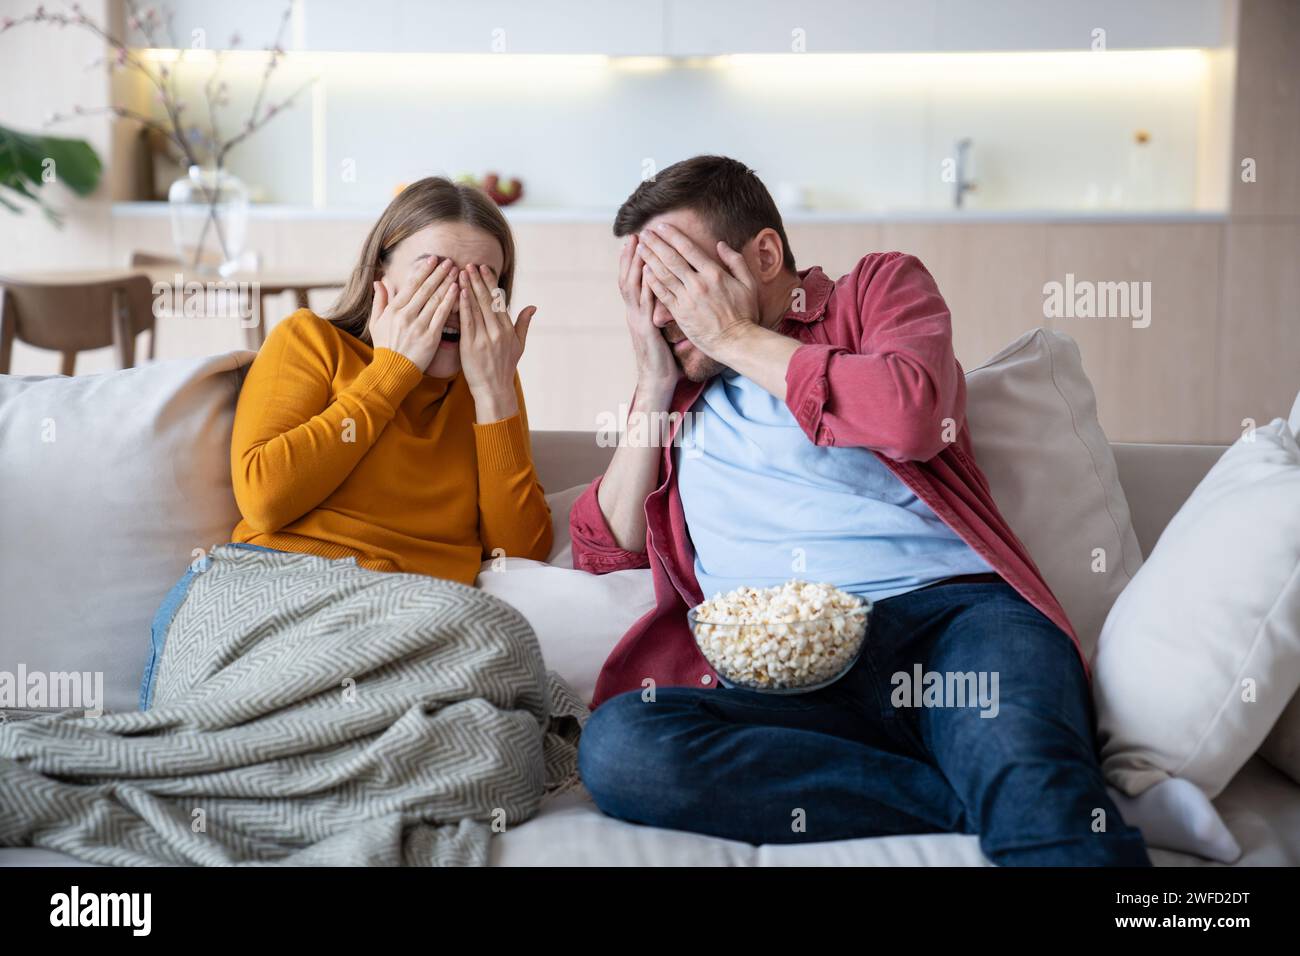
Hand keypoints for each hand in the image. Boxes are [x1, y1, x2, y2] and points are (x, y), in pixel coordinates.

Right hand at [369, 257, 457, 370]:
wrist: (392, 371)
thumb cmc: (385, 347)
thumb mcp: (376, 323)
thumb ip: (379, 300)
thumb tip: (380, 281)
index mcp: (394, 309)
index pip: (411, 284)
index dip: (423, 270)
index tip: (433, 259)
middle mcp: (406, 315)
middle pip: (425, 289)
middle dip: (438, 273)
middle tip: (449, 261)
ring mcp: (419, 326)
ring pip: (435, 299)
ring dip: (447, 283)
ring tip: (456, 271)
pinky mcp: (430, 337)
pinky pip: (442, 315)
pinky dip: (450, 301)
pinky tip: (457, 290)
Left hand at [458, 263, 535, 421]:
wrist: (494, 389)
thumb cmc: (504, 367)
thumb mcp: (519, 346)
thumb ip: (524, 324)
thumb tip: (532, 307)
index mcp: (508, 329)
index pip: (499, 300)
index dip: (490, 283)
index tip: (484, 268)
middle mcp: (498, 331)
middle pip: (487, 300)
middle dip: (478, 280)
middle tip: (470, 264)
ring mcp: (485, 338)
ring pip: (477, 307)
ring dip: (468, 288)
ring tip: (461, 272)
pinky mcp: (471, 345)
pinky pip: (467, 320)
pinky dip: (464, 304)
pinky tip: (459, 292)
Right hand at [619, 235, 678, 394]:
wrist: (657, 381)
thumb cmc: (663, 359)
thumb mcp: (660, 332)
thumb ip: (661, 314)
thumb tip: (667, 299)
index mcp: (639, 313)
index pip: (633, 282)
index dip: (633, 262)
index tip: (636, 242)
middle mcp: (635, 313)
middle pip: (628, 278)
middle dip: (630, 256)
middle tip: (634, 234)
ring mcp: (638, 320)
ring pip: (632, 287)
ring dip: (634, 264)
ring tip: (637, 244)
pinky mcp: (646, 329)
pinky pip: (644, 303)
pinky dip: (645, 285)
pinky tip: (648, 269)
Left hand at [636, 223, 759, 360]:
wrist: (736, 341)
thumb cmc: (745, 313)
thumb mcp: (748, 284)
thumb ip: (736, 261)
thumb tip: (721, 244)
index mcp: (714, 274)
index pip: (688, 249)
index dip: (672, 236)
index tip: (662, 226)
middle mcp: (698, 284)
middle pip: (672, 258)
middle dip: (656, 243)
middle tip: (645, 232)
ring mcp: (687, 299)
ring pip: (664, 274)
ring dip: (650, 259)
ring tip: (640, 247)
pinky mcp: (680, 314)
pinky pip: (663, 294)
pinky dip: (652, 281)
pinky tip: (644, 271)